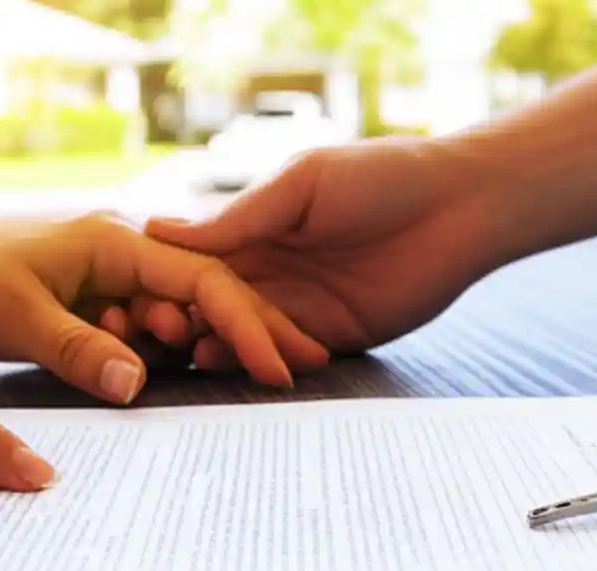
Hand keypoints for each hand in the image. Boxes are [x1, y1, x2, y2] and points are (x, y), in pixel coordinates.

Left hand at [0, 210, 328, 402]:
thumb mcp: (17, 317)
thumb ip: (82, 351)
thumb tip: (139, 384)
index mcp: (118, 240)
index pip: (205, 282)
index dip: (249, 326)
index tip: (281, 369)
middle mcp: (124, 251)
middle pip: (207, 295)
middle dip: (250, 333)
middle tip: (296, 372)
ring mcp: (109, 276)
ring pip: (176, 317)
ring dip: (186, 349)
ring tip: (187, 374)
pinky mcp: (91, 300)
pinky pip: (140, 331)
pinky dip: (151, 354)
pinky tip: (143, 370)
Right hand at [138, 136, 522, 364]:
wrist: (461, 206)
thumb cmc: (381, 176)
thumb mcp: (302, 185)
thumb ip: (240, 217)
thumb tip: (158, 228)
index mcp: (255, 230)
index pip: (196, 264)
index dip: (166, 281)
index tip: (135, 296)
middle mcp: (271, 271)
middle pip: (211, 307)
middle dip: (183, 323)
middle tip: (157, 338)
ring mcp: (301, 307)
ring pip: (244, 337)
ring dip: (215, 348)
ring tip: (192, 356)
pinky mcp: (334, 337)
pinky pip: (288, 358)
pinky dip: (261, 366)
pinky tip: (239, 368)